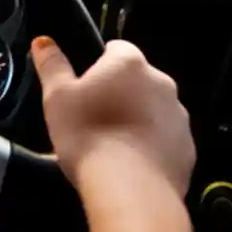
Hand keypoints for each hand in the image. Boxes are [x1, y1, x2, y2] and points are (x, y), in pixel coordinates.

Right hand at [32, 37, 194, 197]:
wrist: (129, 190)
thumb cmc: (88, 135)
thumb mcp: (57, 98)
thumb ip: (52, 65)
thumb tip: (43, 41)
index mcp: (130, 63)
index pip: (116, 48)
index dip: (98, 65)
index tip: (85, 89)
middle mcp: (162, 82)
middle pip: (138, 80)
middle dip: (120, 94)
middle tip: (95, 119)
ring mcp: (180, 116)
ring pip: (154, 110)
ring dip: (138, 119)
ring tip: (113, 146)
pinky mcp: (187, 149)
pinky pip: (166, 140)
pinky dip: (152, 147)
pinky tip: (133, 165)